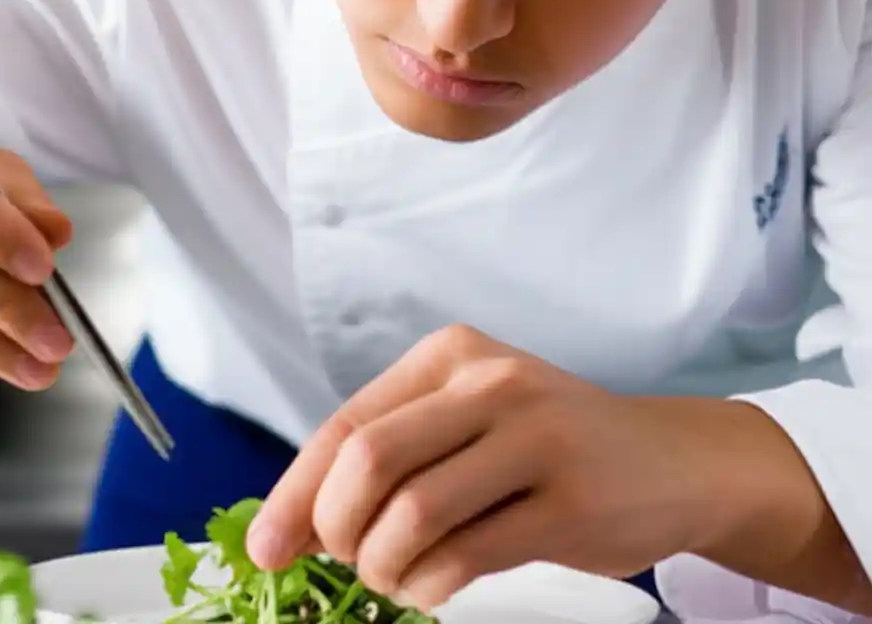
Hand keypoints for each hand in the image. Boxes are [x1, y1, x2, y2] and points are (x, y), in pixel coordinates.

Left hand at [247, 325, 831, 610]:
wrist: (675, 460)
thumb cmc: (550, 446)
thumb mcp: (469, 421)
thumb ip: (391, 455)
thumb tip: (293, 524)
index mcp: (451, 356)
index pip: (346, 426)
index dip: (295, 494)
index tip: (268, 547)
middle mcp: (491, 384)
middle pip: (368, 463)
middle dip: (335, 528)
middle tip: (343, 561)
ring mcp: (536, 439)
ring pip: (412, 513)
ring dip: (382, 566)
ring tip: (393, 580)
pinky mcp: (570, 502)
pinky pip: (465, 555)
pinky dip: (429, 585)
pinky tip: (431, 587)